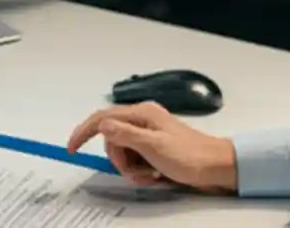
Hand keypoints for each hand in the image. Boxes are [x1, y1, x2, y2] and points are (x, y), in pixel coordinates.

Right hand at [66, 102, 237, 193]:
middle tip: (136, 172)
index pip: (102, 118)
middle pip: (112, 139)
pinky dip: (141, 170)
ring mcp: (149, 134)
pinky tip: (155, 175)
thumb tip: (102, 125)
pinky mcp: (155, 147)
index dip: (84, 132)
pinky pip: (136, 159)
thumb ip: (126, 135)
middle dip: (119, 160)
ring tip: (150, 176)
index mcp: (141, 114)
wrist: (217, 167)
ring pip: (123, 152)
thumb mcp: (154, 147)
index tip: (72, 148)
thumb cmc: (189, 156)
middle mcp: (142, 120)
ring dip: (131, 168)